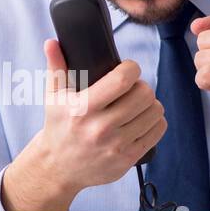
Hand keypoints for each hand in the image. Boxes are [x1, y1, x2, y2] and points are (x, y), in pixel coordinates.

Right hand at [0, 39, 165, 210]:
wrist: (58, 168)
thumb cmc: (58, 126)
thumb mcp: (53, 97)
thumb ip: (55, 67)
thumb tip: (52, 42)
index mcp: (82, 108)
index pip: (122, 80)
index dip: (131, 68)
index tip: (127, 69)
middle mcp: (100, 128)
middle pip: (144, 95)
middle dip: (142, 86)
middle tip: (133, 89)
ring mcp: (116, 146)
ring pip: (155, 112)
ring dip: (151, 104)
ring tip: (139, 104)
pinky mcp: (127, 159)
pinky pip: (157, 131)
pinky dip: (155, 122)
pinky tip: (143, 119)